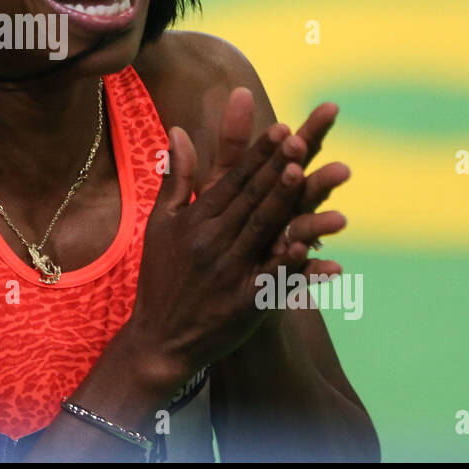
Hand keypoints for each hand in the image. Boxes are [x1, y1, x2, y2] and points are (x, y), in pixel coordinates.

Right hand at [128, 90, 347, 376]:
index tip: (281, 129)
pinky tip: (309, 244)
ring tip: (301, 173)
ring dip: (282, 201)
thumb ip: (176, 177)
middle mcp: (211, 242)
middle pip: (249, 198)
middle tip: (299, 138)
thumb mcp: (161, 223)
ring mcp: (229, 272)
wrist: (159, 339)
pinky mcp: (244, 303)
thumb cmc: (161, 275)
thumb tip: (179, 129)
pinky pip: (271, 278)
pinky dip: (289, 262)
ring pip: (261, 230)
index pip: (232, 180)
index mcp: (194, 221)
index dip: (257, 154)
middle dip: (274, 166)